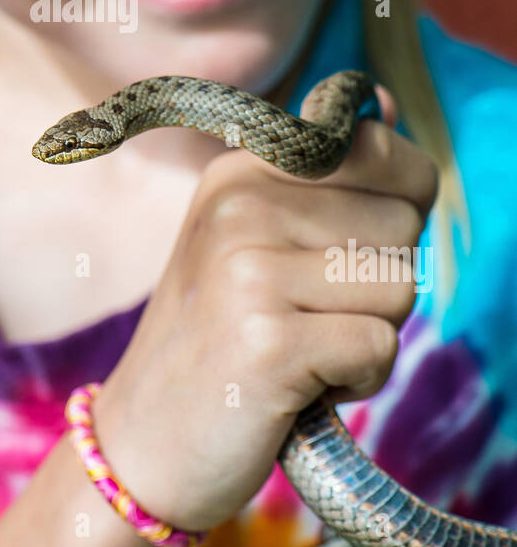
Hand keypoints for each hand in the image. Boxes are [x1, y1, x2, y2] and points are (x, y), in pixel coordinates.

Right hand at [92, 85, 436, 532]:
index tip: (343, 256)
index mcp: (239, 170)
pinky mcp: (265, 342)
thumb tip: (384, 102)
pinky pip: (380, 348)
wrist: (143, 444)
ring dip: (369, 335)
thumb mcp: (255, 239)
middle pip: (403, 227)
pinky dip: (357, 381)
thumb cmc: (219, 341)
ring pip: (400, 288)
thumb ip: (326, 177)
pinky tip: (299, 388)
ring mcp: (246, 271)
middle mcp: (238, 205)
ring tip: (300, 351)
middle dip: (378, 286)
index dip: (400, 212)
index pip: (387, 153)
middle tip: (306, 318)